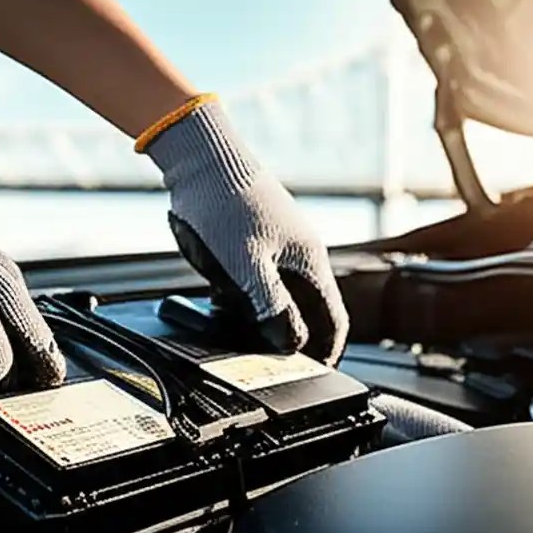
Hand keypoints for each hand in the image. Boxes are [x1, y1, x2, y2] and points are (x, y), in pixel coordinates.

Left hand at [142, 97, 348, 363]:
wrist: (199, 157)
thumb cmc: (225, 204)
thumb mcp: (247, 267)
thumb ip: (271, 307)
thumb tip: (291, 343)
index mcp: (309, 260)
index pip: (334, 318)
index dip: (326, 351)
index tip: (315, 374)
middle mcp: (299, 254)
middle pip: (305, 310)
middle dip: (288, 337)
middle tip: (266, 361)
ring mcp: (275, 245)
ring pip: (277, 296)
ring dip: (262, 318)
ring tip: (238, 333)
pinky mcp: (251, 240)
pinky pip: (255, 279)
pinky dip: (242, 297)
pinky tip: (220, 301)